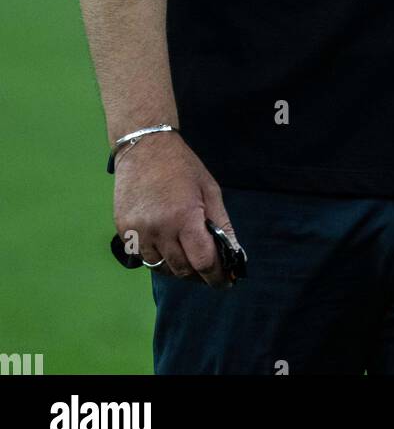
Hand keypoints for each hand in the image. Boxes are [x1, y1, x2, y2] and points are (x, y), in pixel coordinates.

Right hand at [113, 133, 238, 286]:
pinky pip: (143, 257)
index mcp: (185, 217)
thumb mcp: (210, 189)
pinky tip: (168, 247)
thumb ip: (221, 223)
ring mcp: (138, 232)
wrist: (144, 147)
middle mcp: (160, 229)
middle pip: (182, 269)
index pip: (203, 261)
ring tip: (189, 260)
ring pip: (161, 268)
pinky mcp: (124, 231)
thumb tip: (233, 252)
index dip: (216, 276)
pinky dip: (158, 258)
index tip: (225, 282)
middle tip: (209, 272)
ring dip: (177, 269)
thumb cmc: (182, 166)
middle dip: (199, 275)